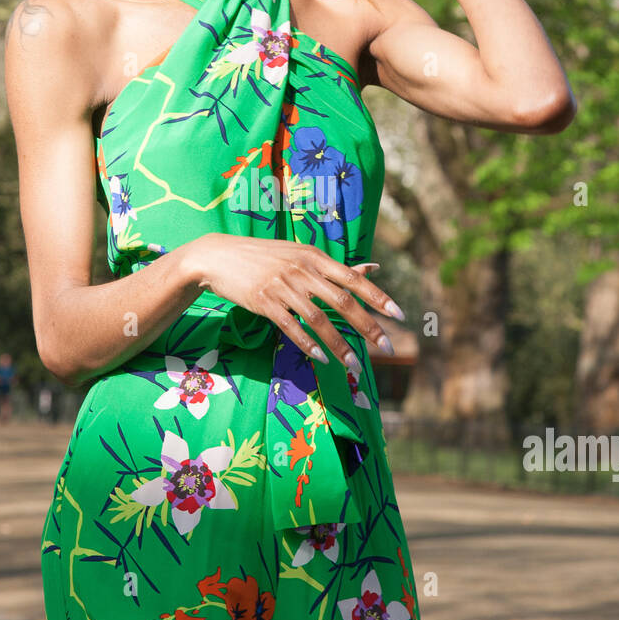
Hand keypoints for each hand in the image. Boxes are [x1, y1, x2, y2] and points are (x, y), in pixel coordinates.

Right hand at [185, 234, 402, 367]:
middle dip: (367, 327)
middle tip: (386, 347)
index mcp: (315, 257)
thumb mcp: (301, 255)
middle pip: (342, 301)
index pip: (353, 279)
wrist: (219, 256)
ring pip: (318, 319)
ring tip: (354, 364)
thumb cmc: (264, 257)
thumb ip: (335, 267)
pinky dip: (307, 344)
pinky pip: (291, 326)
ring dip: (339, 345)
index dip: (379, 297)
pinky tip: (321, 358)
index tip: (399, 315)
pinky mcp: (264, 302)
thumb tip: (374, 269)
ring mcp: (282, 286)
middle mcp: (302, 270)